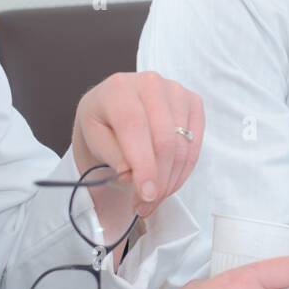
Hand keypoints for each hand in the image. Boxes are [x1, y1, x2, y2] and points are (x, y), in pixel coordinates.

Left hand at [72, 72, 204, 226]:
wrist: (113, 110)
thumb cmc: (101, 125)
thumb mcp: (94, 141)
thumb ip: (112, 156)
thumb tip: (132, 175)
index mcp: (118, 88)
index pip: (135, 128)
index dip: (143, 165)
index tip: (146, 195)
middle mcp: (149, 83)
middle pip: (164, 139)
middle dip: (159, 179)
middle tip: (146, 205)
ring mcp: (175, 90)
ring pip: (182, 145)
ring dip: (171, 179)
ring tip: (154, 197)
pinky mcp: (192, 101)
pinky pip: (195, 143)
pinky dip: (184, 169)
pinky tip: (168, 181)